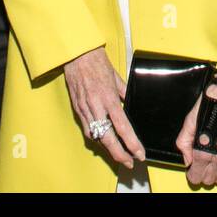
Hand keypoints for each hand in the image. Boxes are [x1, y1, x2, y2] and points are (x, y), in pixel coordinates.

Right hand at [63, 46, 144, 168]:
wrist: (77, 54)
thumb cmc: (98, 62)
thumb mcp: (116, 77)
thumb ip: (124, 93)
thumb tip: (131, 104)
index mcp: (109, 97)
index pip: (122, 127)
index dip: (131, 143)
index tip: (139, 153)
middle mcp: (96, 106)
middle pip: (108, 138)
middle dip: (120, 154)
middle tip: (130, 162)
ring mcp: (84, 108)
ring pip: (96, 137)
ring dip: (108, 149)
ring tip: (120, 154)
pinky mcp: (76, 108)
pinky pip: (86, 128)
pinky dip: (95, 138)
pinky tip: (103, 141)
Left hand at [175, 81, 216, 187]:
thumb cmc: (211, 103)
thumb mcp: (189, 121)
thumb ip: (184, 142)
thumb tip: (186, 158)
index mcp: (202, 149)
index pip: (196, 174)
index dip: (193, 176)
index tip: (193, 173)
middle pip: (210, 179)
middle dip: (205, 176)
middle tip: (204, 171)